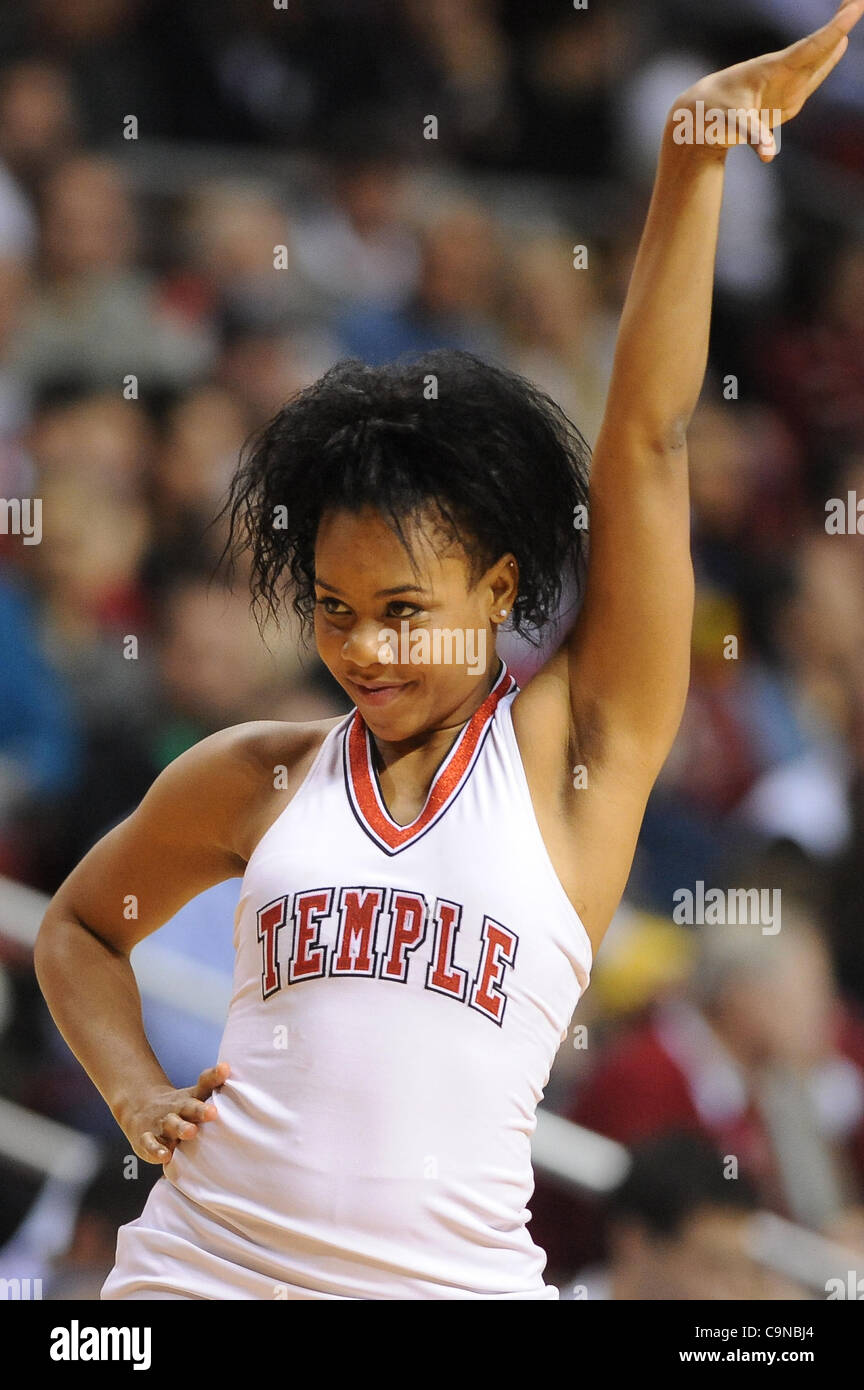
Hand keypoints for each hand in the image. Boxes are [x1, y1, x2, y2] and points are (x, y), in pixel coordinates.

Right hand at [120, 1061, 230, 1164]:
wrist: (142, 1110)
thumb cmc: (180, 1107)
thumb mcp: (196, 1095)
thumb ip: (213, 1084)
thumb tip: (232, 1068)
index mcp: (191, 1098)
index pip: (204, 1084)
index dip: (215, 1076)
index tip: (225, 1069)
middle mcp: (177, 1109)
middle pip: (189, 1107)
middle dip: (200, 1110)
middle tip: (213, 1112)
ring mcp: (161, 1123)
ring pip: (171, 1124)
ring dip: (181, 1128)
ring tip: (191, 1132)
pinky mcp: (146, 1138)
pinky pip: (150, 1144)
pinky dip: (156, 1150)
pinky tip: (165, 1155)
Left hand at [673, 0, 863, 161]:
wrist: (698, 116)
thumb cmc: (711, 115)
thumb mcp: (730, 124)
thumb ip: (753, 135)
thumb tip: (768, 153)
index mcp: (771, 70)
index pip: (810, 47)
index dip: (834, 30)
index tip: (854, 7)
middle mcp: (782, 73)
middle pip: (817, 46)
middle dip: (838, 24)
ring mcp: (785, 85)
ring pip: (817, 59)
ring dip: (835, 39)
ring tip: (853, 10)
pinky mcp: (785, 100)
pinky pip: (812, 77)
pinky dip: (827, 61)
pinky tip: (838, 47)